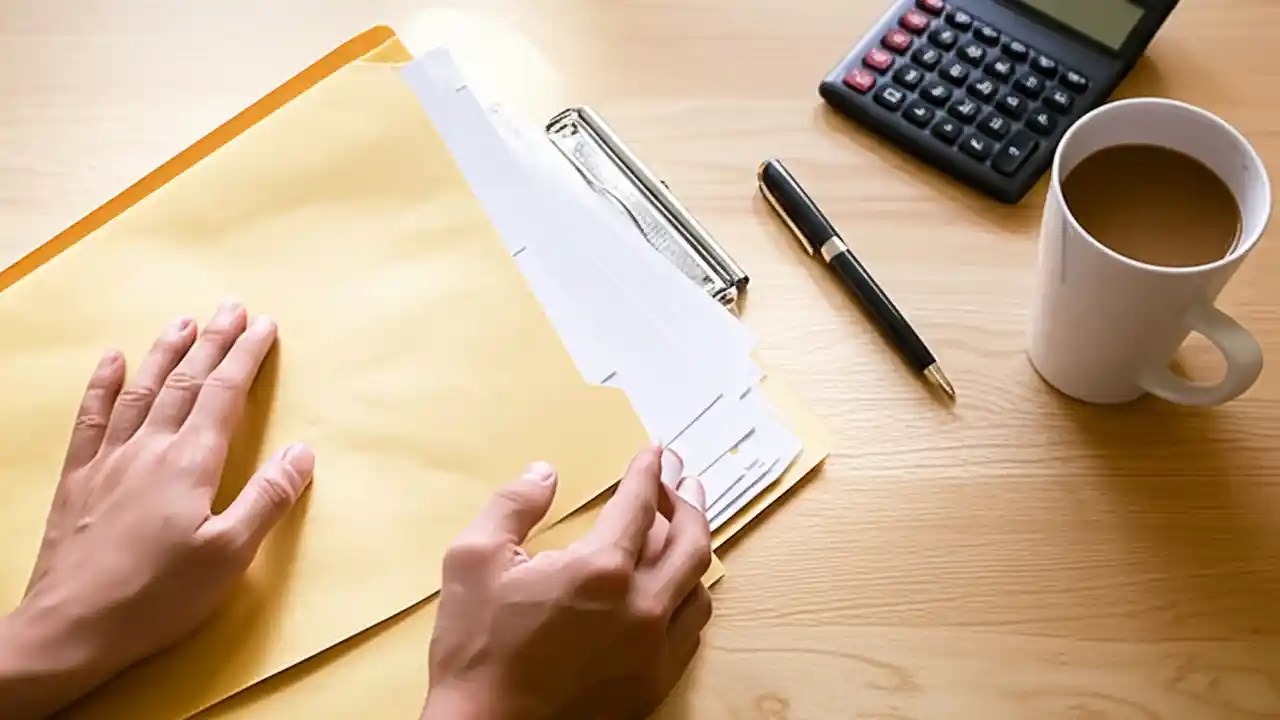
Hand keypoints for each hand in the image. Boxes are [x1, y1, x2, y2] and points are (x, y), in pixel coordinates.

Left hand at [0, 302, 313, 718]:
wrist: (70, 628)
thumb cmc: (158, 597)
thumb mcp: (230, 555)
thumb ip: (267, 499)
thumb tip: (302, 451)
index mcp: (191, 463)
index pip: (225, 395)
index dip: (246, 356)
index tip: (264, 325)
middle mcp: (150, 448)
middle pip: (187, 382)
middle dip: (213, 342)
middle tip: (232, 307)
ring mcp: (109, 460)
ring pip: (142, 390)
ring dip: (166, 352)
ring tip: (185, 322)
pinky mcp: (79, 479)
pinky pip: (92, 418)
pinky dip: (103, 385)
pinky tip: (112, 360)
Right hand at [422, 446, 712, 719]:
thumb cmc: (477, 651)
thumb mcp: (473, 560)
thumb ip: (513, 506)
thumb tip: (543, 473)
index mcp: (600, 569)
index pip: (640, 503)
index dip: (649, 472)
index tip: (654, 454)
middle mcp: (641, 605)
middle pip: (689, 538)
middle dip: (687, 499)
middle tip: (681, 477)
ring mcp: (653, 648)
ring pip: (698, 583)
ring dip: (695, 546)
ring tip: (685, 524)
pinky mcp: (654, 681)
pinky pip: (692, 628)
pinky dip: (690, 595)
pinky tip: (679, 585)